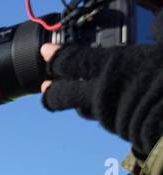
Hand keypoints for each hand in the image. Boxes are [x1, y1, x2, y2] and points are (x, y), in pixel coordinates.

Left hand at [40, 23, 162, 157]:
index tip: (45, 51)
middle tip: (45, 86)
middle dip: (51, 91)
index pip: (72, 61)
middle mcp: (101, 93)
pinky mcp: (118, 130)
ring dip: (79, 102)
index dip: (55, 56)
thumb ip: (159, 31)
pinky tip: (112, 105)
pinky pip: (105, 118)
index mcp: (111, 66)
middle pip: (62, 95)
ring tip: (79, 97)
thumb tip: (159, 20)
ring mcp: (107, 114)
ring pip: (83, 108)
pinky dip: (104, 110)